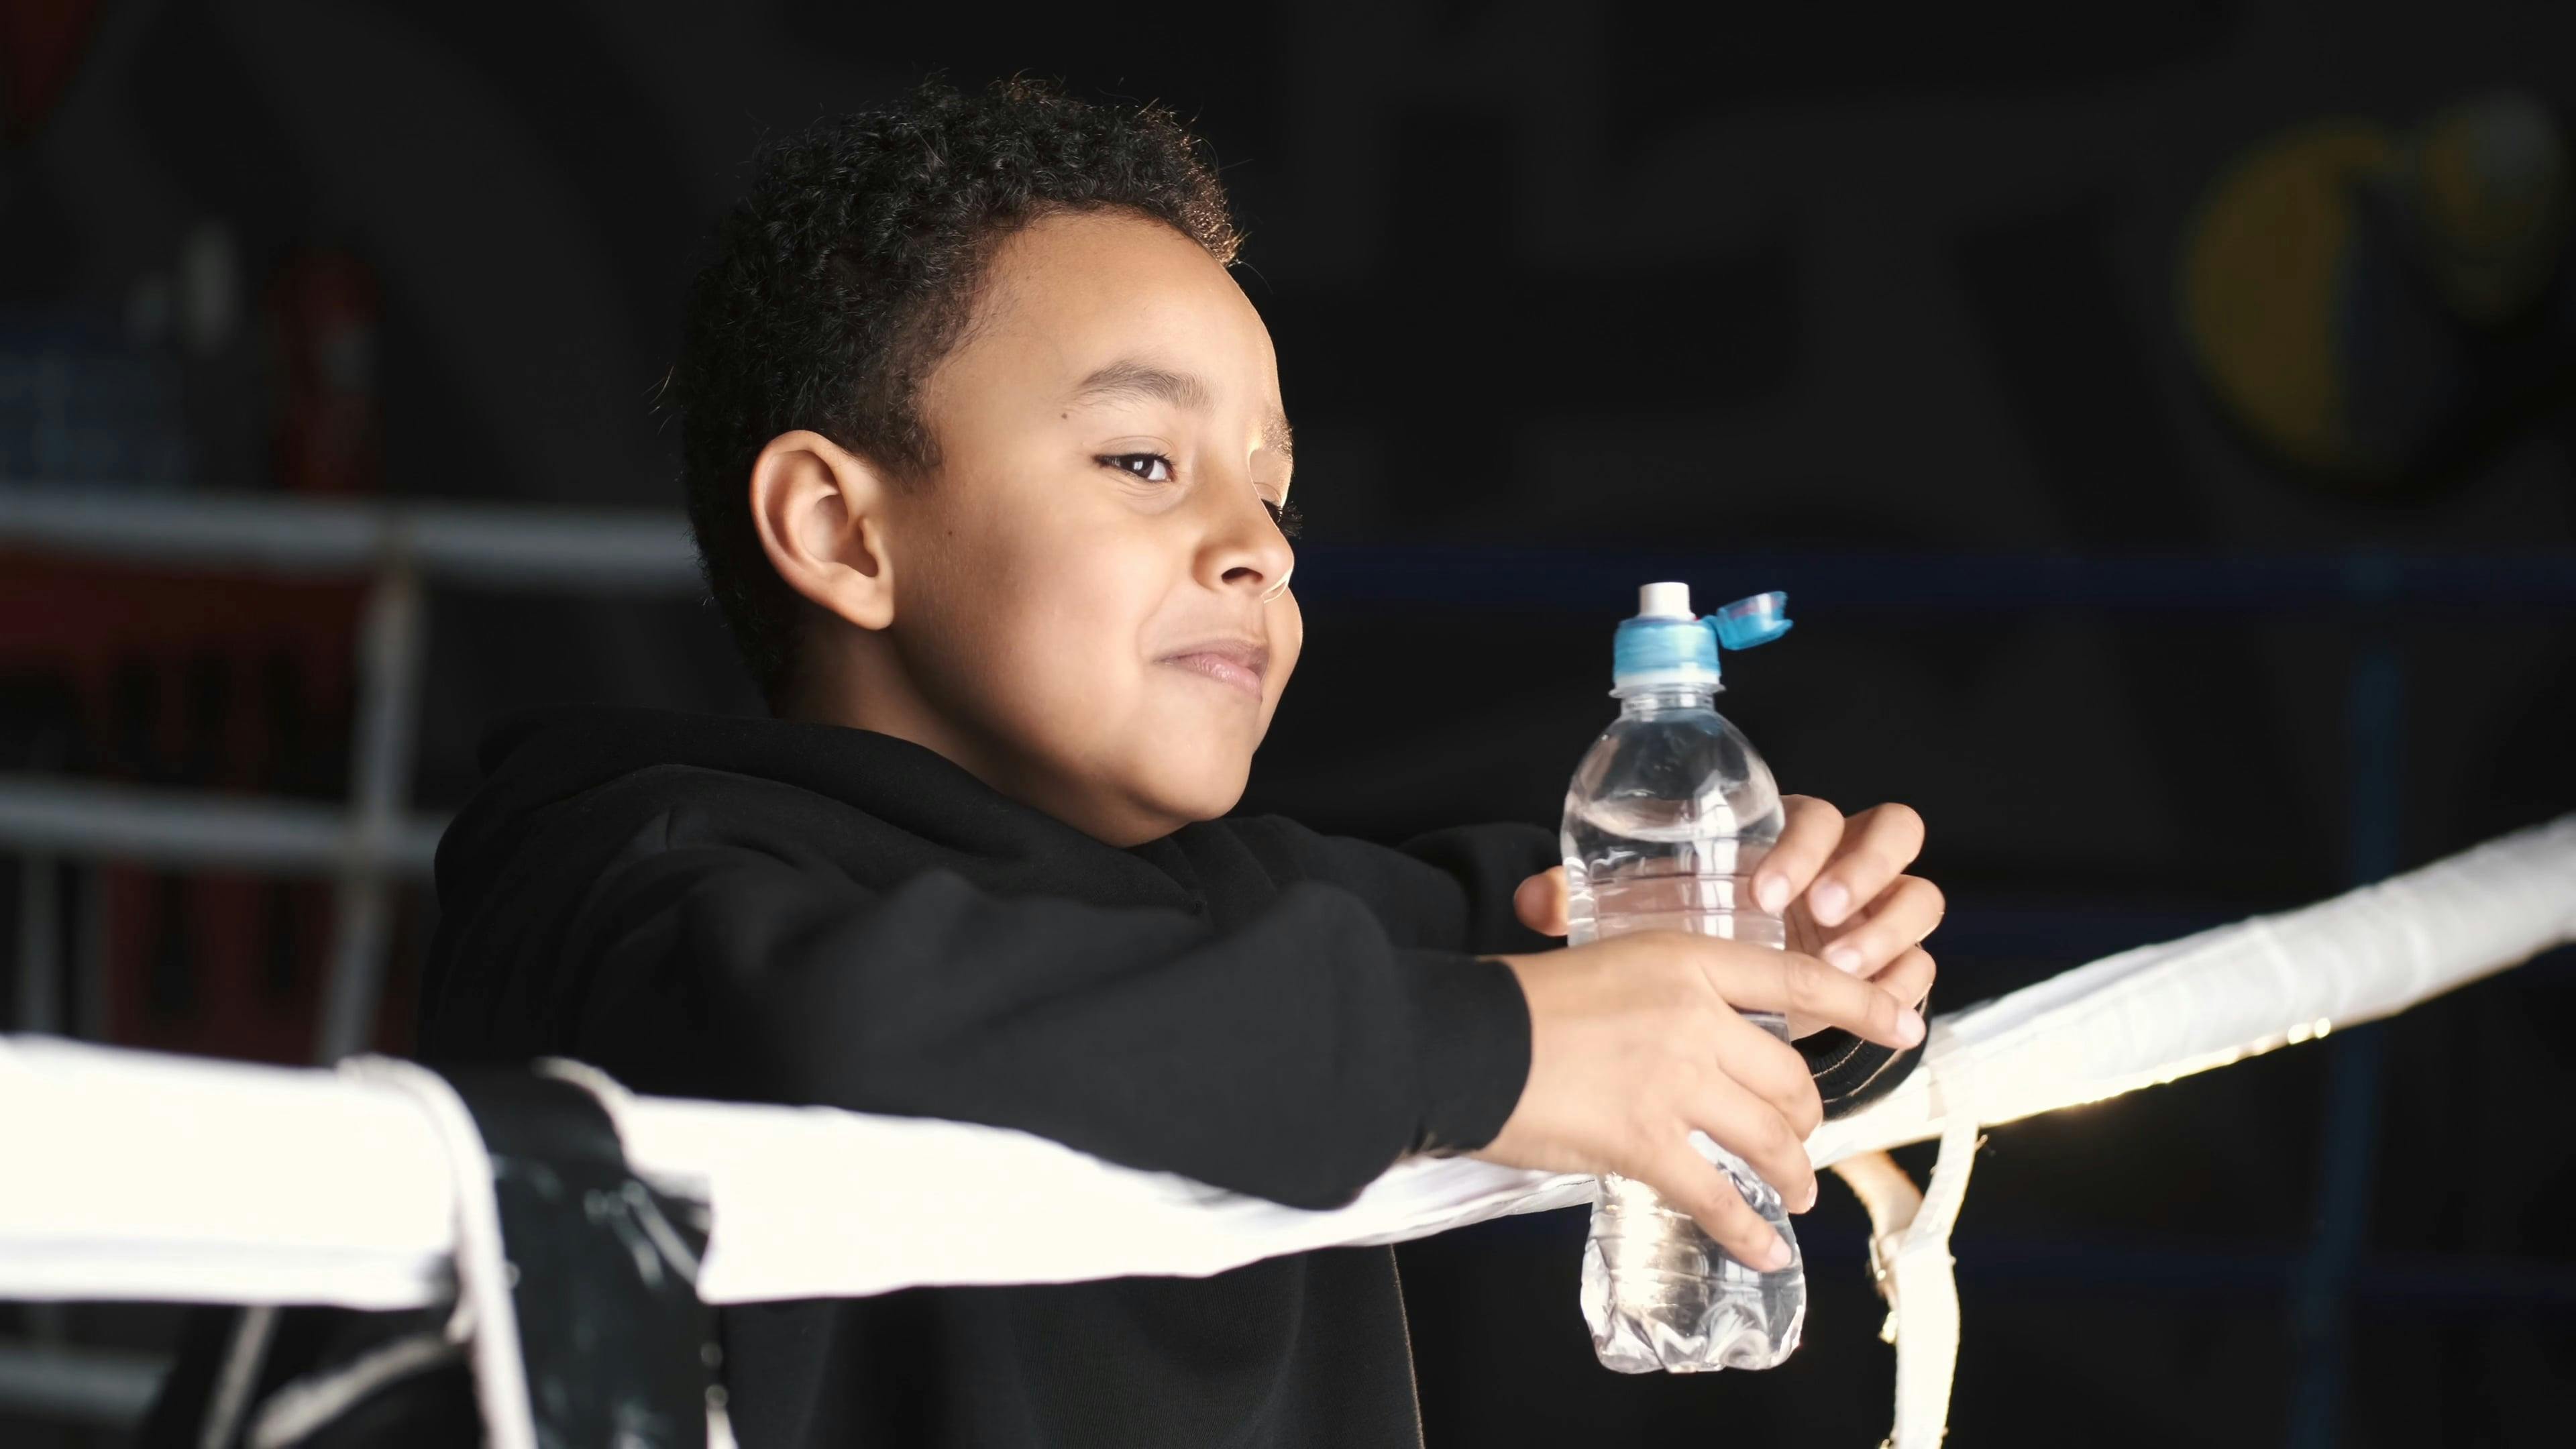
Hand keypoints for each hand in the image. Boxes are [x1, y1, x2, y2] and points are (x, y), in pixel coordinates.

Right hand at [1471, 931, 1925, 1269]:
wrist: (1463, 1039)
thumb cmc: (1520, 1001)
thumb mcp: (1607, 963)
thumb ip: (1664, 994)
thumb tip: (1697, 1038)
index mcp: (1685, 960)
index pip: (1800, 981)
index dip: (1863, 1005)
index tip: (1906, 1021)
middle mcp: (1694, 1019)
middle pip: (1789, 1077)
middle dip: (1807, 1118)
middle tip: (1803, 1139)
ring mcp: (1673, 1083)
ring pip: (1767, 1138)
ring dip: (1792, 1173)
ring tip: (1796, 1191)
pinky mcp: (1645, 1144)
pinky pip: (1719, 1198)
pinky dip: (1750, 1230)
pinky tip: (1766, 1248)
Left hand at [1513, 797, 1940, 1037]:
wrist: (1714, 989)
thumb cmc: (1682, 933)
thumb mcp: (1641, 917)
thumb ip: (1586, 900)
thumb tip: (1531, 901)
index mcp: (1788, 834)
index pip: (1819, 815)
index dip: (1803, 845)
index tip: (1764, 891)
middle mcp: (1842, 865)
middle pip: (1894, 834)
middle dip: (1864, 872)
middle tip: (1819, 916)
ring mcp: (1873, 914)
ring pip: (1919, 897)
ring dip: (1888, 931)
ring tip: (1842, 971)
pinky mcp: (1888, 967)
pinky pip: (1921, 963)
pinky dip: (1905, 982)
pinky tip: (1878, 1009)